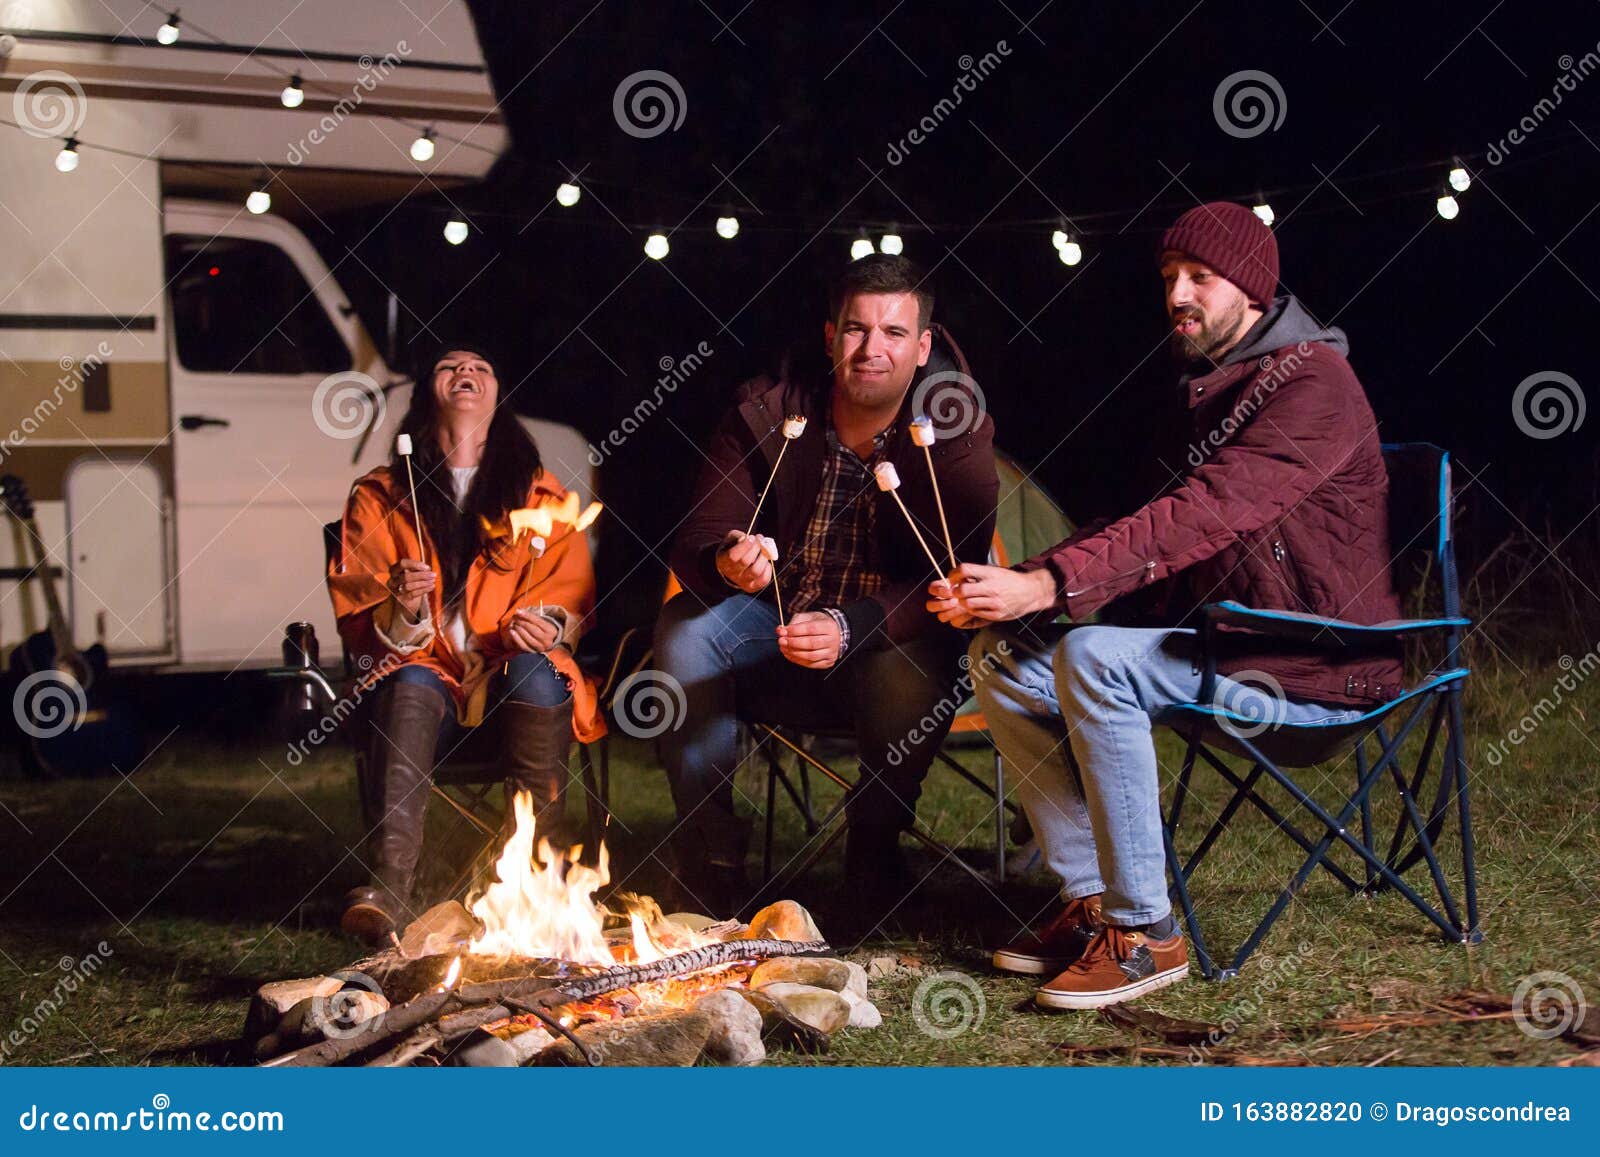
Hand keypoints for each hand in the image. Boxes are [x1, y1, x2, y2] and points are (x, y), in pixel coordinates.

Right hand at [387, 558, 435, 618]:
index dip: (415, 564)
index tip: (427, 567)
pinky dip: (424, 589)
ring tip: (433, 581)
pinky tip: (431, 586)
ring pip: (409, 586)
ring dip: (423, 583)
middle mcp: (393, 580)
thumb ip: (418, 570)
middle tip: (433, 575)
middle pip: (406, 576)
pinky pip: (412, 594)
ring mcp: (396, 591)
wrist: (406, 600)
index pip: (402, 564)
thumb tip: (427, 569)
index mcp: (394, 570)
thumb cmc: (411, 582)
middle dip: (422, 575)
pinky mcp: (401, 599)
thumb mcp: (413, 574)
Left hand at [500, 609, 560, 653]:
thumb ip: (531, 617)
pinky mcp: (534, 652)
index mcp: (551, 630)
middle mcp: (547, 640)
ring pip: (528, 638)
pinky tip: (512, 632)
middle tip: (515, 618)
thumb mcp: (541, 622)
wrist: (546, 642)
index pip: (538, 621)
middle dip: (522, 623)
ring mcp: (541, 648)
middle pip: (533, 630)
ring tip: (513, 624)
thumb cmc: (541, 629)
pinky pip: (524, 646)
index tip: (518, 611)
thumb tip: (518, 612)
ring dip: (519, 630)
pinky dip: (516, 639)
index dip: (527, 615)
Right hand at [715, 530, 772, 592]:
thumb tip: (748, 538)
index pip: (733, 556)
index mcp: (723, 561)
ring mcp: (743, 582)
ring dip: (763, 557)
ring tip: (765, 549)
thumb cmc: (732, 549)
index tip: (751, 537)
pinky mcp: (753, 586)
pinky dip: (768, 568)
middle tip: (760, 539)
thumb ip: (738, 536)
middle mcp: (732, 574)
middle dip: (756, 548)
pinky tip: (764, 561)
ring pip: (756, 571)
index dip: (745, 545)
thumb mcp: (731, 539)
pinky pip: (764, 579)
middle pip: (745, 562)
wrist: (732, 567)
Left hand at [777, 611, 841, 668]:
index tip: (783, 631)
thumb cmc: (818, 624)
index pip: (811, 629)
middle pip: (812, 644)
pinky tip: (789, 654)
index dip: (795, 631)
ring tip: (784, 648)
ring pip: (811, 656)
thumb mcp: (807, 618)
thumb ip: (793, 623)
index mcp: (829, 626)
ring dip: (794, 653)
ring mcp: (831, 653)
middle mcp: (833, 640)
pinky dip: (798, 660)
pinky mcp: (828, 662)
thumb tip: (780, 630)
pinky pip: (811, 664)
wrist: (832, 633)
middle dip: (793, 643)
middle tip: (781, 640)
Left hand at [926, 562, 1056, 626]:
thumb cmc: (1009, 580)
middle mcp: (992, 587)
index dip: (954, 574)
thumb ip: (977, 573)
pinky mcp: (996, 614)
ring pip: (967, 604)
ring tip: (966, 600)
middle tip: (956, 592)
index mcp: (990, 573)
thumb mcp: (995, 571)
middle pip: (962, 590)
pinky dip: (973, 610)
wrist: (1031, 592)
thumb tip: (956, 576)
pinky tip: (976, 606)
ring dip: (963, 602)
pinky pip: (976, 613)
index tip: (953, 578)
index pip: (965, 570)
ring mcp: (994, 602)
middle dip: (955, 592)